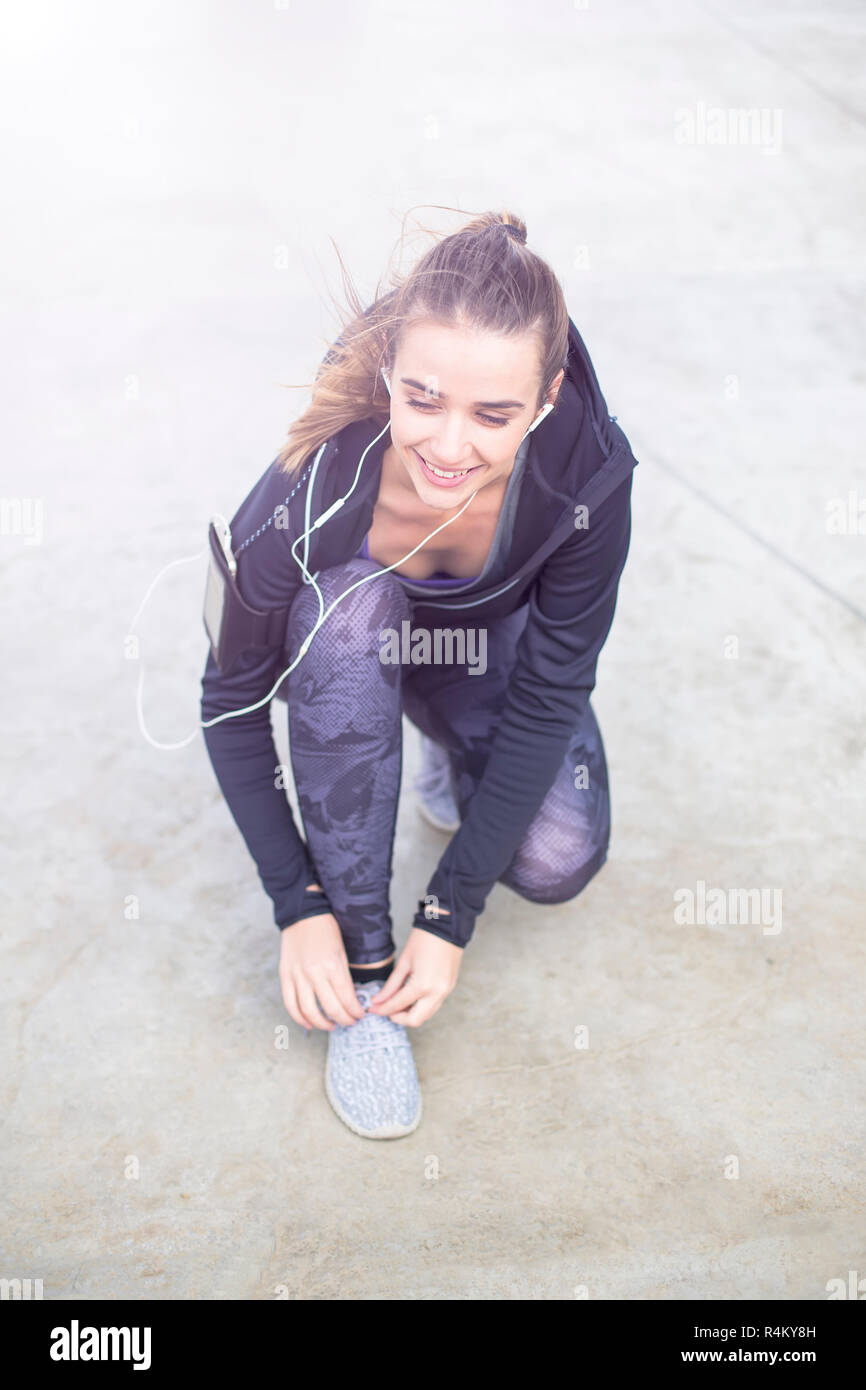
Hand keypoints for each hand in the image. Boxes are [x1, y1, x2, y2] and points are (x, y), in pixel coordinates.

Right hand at [278, 912, 366, 1031]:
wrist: (303, 914)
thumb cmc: (326, 930)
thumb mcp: (341, 951)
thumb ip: (344, 976)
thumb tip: (351, 999)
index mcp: (332, 965)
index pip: (347, 998)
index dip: (356, 1011)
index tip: (361, 1014)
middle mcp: (314, 973)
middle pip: (331, 1008)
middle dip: (344, 1020)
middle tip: (351, 1022)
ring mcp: (297, 975)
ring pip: (309, 1011)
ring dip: (323, 1024)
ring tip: (332, 1026)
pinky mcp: (285, 976)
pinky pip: (290, 1004)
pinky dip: (299, 1018)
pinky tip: (309, 1024)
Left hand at [368, 927, 462, 1026]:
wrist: (446, 927)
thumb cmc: (424, 940)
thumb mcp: (404, 962)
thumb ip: (391, 986)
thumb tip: (378, 1000)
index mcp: (423, 985)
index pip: (398, 1005)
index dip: (382, 1009)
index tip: (372, 1008)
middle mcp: (437, 993)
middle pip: (415, 1020)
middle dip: (397, 1017)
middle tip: (384, 1009)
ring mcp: (445, 992)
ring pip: (426, 1015)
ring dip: (410, 1013)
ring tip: (396, 1003)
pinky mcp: (449, 988)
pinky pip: (433, 1005)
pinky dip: (420, 1006)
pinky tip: (410, 997)